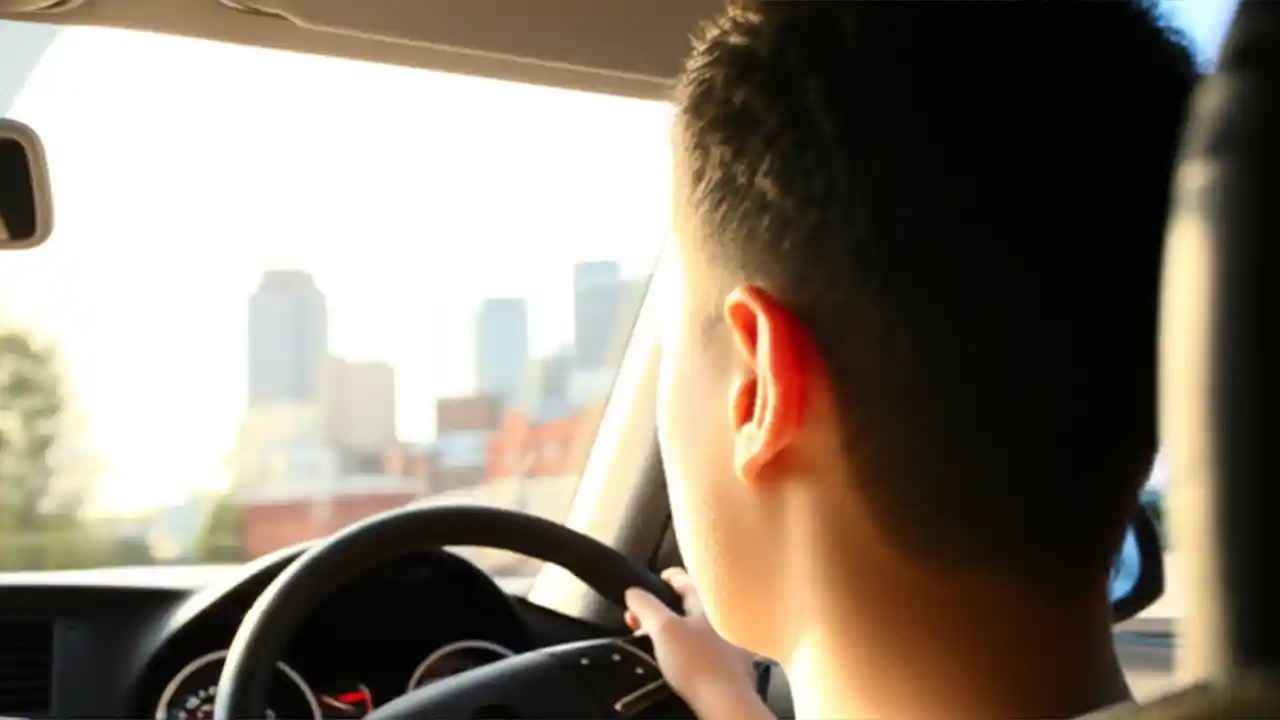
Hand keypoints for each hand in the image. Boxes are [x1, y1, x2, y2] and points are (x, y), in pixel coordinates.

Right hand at [624, 568, 772, 718]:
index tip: (657, 579)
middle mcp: (722, 619)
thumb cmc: (697, 663)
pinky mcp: (732, 666)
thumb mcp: (663, 628)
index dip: (667, 578)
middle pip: (690, 607)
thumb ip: (646, 606)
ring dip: (676, 632)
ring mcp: (730, 643)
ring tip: (656, 642)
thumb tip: (633, 592)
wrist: (726, 702)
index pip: (685, 580)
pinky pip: (706, 651)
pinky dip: (690, 651)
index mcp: (707, 604)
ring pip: (697, 630)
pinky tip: (680, 660)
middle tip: (643, 618)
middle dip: (663, 610)